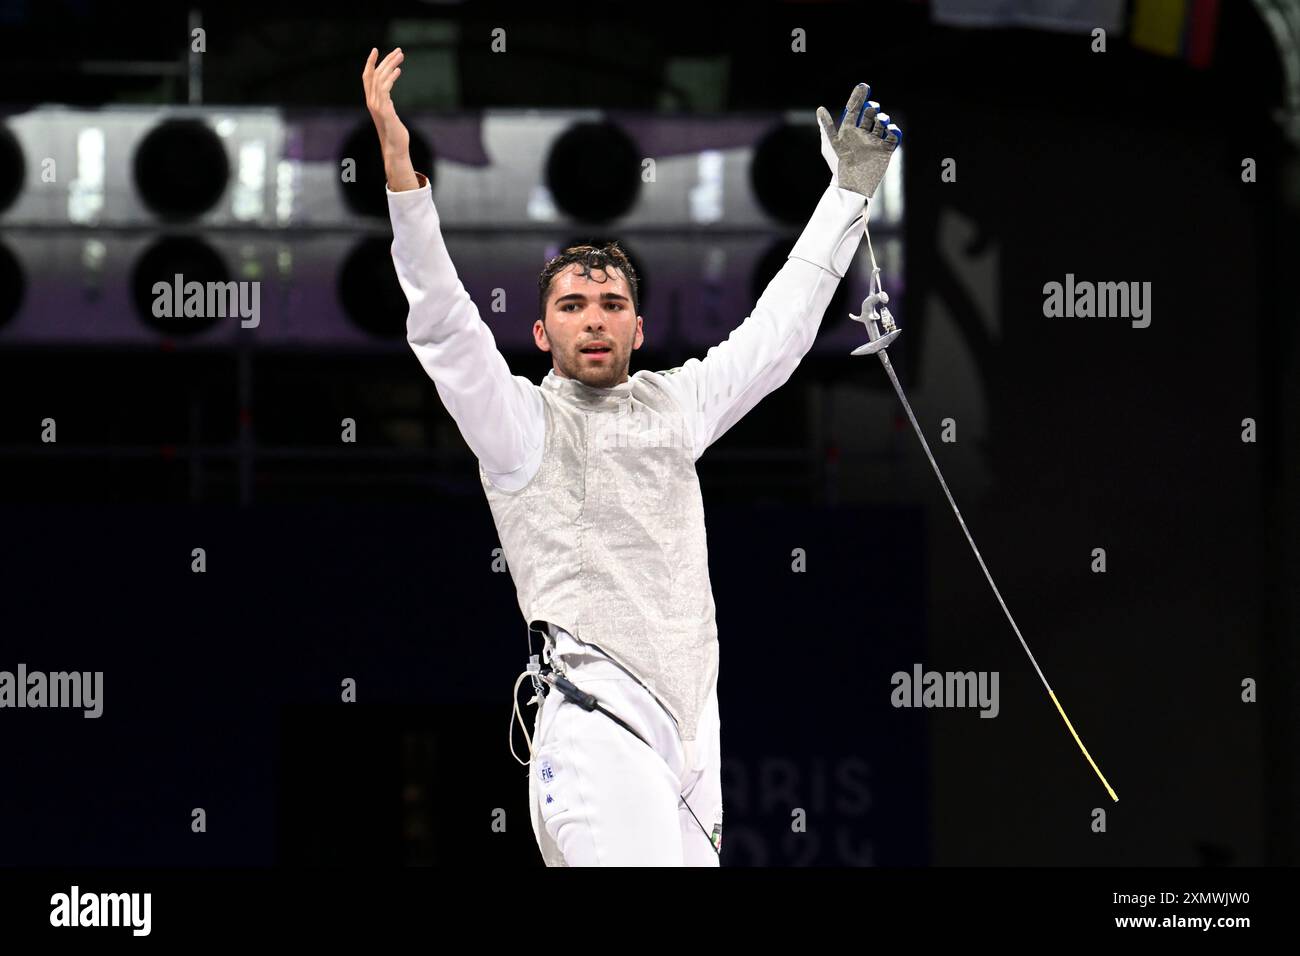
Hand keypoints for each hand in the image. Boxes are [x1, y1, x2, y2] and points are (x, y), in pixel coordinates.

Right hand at [362, 47, 415, 186]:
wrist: (395, 149)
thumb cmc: (395, 134)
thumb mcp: (390, 115)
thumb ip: (387, 105)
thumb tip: (388, 98)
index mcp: (372, 101)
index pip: (367, 77)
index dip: (370, 63)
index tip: (376, 50)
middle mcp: (371, 101)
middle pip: (375, 74)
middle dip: (386, 60)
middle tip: (398, 51)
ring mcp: (377, 106)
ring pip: (380, 79)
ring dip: (391, 65)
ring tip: (401, 57)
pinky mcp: (384, 110)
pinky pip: (385, 89)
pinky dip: (391, 78)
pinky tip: (398, 71)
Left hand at [816, 83, 900, 199]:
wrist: (853, 185)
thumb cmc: (839, 166)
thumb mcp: (831, 145)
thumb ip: (826, 127)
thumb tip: (819, 109)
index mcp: (849, 130)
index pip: (855, 109)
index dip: (859, 97)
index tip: (864, 86)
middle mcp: (862, 134)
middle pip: (871, 113)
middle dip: (873, 108)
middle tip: (871, 110)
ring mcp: (875, 142)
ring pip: (883, 122)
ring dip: (883, 118)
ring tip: (881, 121)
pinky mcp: (886, 150)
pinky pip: (894, 135)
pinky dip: (894, 130)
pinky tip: (890, 129)